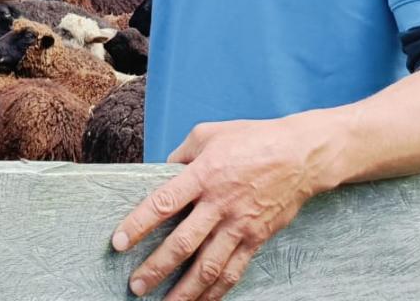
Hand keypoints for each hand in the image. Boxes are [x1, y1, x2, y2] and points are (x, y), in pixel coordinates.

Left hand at [112, 116, 331, 299]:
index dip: (138, 225)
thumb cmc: (251, 139)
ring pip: (209, 266)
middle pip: (183, 243)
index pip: (163, 203)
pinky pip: (234, 271)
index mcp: (203, 174)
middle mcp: (219, 203)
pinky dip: (217, 291)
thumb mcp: (208, 134)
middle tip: (136, 285)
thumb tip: (161, 172)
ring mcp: (240, 225)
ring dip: (185, 290)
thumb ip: (181, 154)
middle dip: (156, 267)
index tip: (118, 243)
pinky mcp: (257, 239)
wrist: (301, 155)